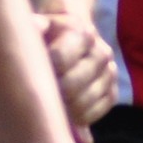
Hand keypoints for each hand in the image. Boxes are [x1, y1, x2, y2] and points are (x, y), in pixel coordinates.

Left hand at [35, 12, 117, 142]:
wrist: (72, 36)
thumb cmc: (49, 35)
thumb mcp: (39, 26)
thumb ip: (35, 25)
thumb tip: (36, 25)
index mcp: (82, 33)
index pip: (60, 60)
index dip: (41, 71)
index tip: (30, 74)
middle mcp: (101, 52)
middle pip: (72, 85)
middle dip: (52, 93)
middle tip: (38, 95)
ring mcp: (109, 73)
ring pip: (85, 102)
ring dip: (64, 109)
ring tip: (51, 104)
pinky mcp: (112, 93)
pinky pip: (97, 113)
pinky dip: (80, 117)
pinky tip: (67, 111)